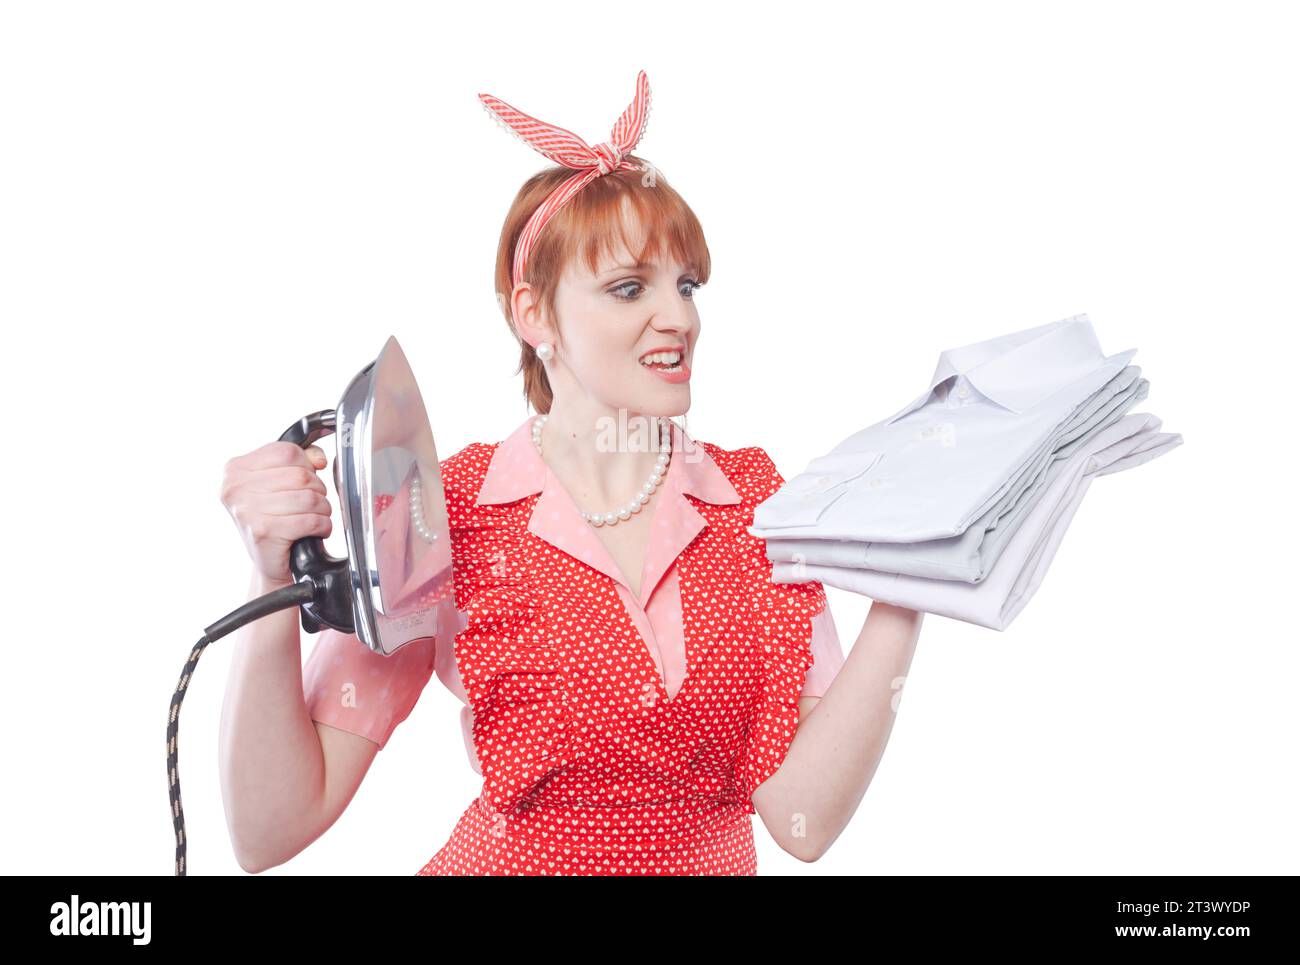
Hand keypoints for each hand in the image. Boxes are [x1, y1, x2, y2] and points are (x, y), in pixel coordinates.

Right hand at [220, 441, 332, 584]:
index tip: (304, 481)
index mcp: (236, 469)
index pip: (287, 451)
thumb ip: (300, 461)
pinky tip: (316, 530)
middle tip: (312, 504)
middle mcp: (236, 488)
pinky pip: (311, 520)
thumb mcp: (279, 483)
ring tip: (314, 517)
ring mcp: (247, 510)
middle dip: (317, 490)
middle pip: (301, 475)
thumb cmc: (274, 519)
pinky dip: (322, 525)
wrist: (268, 562)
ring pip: (310, 497)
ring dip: (322, 509)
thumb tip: (319, 459)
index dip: (306, 465)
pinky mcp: (264, 532)